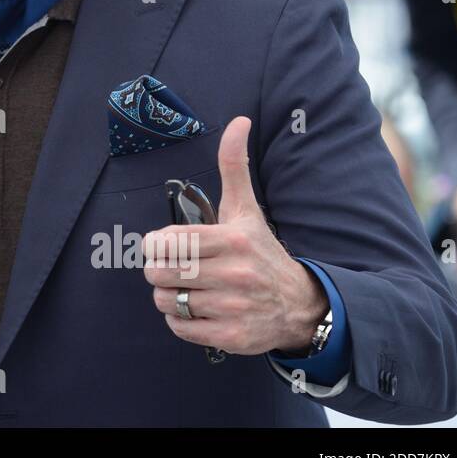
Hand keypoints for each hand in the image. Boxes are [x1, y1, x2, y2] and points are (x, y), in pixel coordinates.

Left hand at [143, 116, 329, 355]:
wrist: (299, 304)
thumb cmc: (260, 251)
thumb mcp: (246, 209)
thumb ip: (233, 166)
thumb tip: (239, 121)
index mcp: (232, 239)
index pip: (167, 242)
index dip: (157, 245)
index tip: (168, 247)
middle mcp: (235, 274)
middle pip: (159, 273)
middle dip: (160, 271)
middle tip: (176, 269)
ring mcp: (234, 307)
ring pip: (166, 301)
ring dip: (169, 296)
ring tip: (190, 289)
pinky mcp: (232, 336)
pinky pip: (179, 328)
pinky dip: (181, 321)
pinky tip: (199, 310)